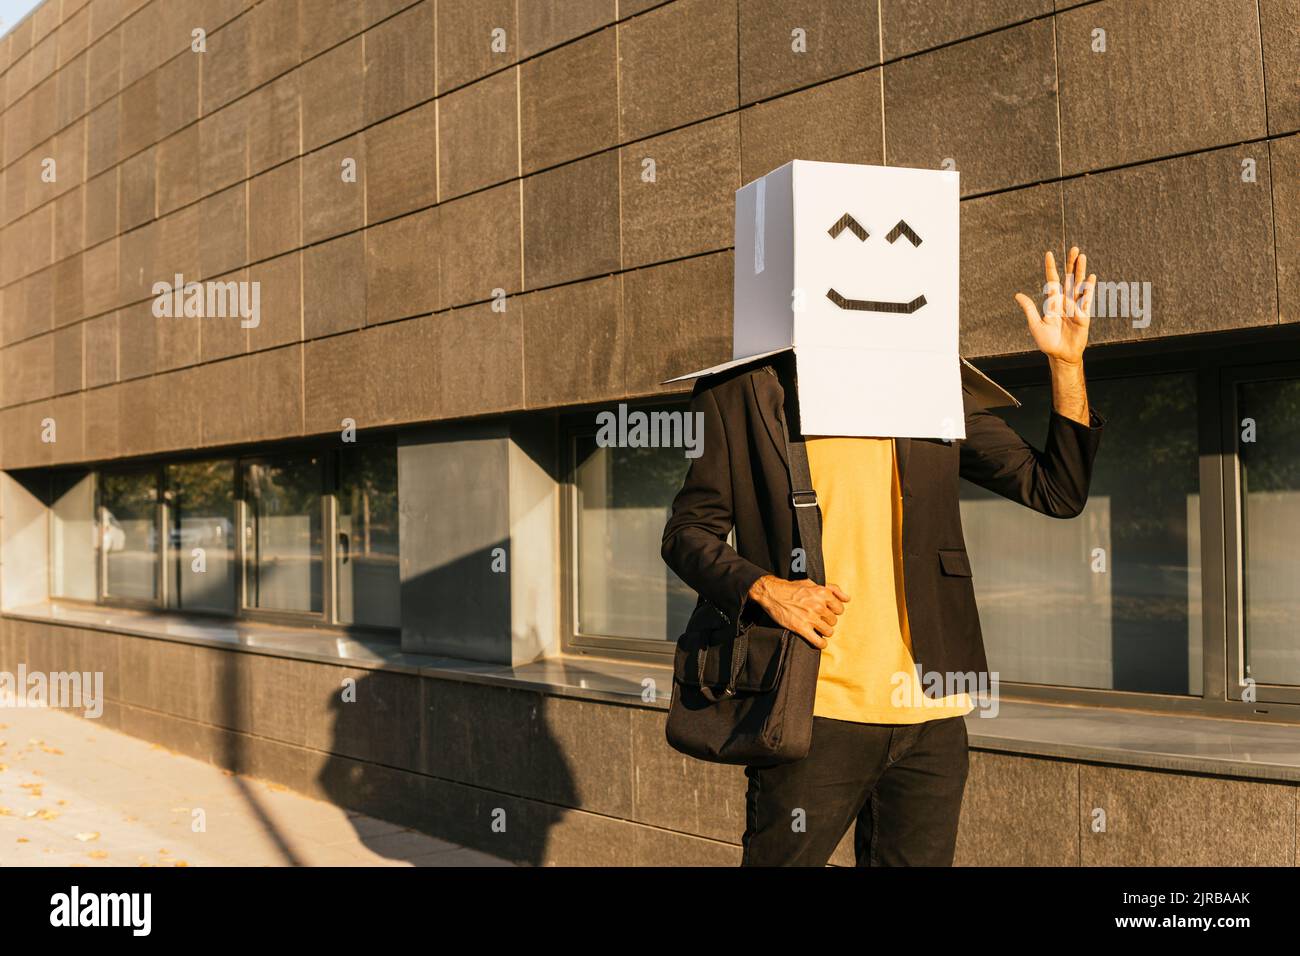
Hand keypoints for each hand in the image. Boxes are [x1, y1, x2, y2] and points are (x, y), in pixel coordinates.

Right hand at [747, 575, 847, 648]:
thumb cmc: (792, 588)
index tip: (826, 611)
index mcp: (823, 593)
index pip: (840, 609)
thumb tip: (847, 598)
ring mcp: (810, 618)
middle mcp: (819, 605)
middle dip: (827, 621)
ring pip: (829, 632)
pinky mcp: (802, 628)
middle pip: (833, 621)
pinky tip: (818, 641)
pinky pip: (818, 641)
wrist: (773, 593)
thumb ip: (833, 589)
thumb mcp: (813, 583)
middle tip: (818, 619)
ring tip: (817, 628)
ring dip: (824, 631)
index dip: (833, 611)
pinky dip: (820, 644)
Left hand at [1015, 247, 1094, 366]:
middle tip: (1074, 248)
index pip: (1052, 280)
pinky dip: (1088, 288)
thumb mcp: (1036, 324)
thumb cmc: (1047, 342)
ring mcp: (1076, 306)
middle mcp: (1065, 300)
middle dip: (1071, 263)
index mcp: (1053, 302)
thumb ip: (1029, 309)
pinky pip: (1087, 299)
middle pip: (1069, 278)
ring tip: (1082, 256)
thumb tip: (1017, 295)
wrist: (1061, 355)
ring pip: (1079, 284)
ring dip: (1080, 270)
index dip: (1050, 267)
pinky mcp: (1084, 314)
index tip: (1049, 254)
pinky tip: (1091, 277)